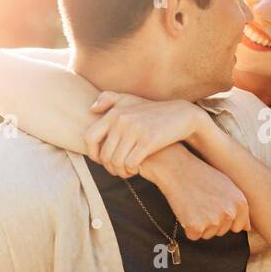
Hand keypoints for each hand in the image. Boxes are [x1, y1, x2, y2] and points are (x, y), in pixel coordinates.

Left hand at [85, 93, 205, 178]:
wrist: (181, 115)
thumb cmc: (152, 112)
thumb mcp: (130, 100)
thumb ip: (109, 99)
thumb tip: (91, 108)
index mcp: (114, 113)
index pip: (89, 137)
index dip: (92, 154)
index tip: (101, 161)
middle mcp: (121, 120)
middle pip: (104, 155)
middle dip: (109, 167)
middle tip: (118, 170)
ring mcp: (135, 130)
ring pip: (116, 161)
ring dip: (120, 171)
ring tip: (126, 172)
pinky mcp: (148, 141)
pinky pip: (130, 163)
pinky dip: (131, 170)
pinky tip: (136, 170)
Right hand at [140, 146, 249, 239]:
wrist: (178, 168)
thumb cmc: (202, 176)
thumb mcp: (227, 186)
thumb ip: (239, 208)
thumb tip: (247, 229)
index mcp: (240, 203)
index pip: (238, 227)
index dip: (225, 219)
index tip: (215, 207)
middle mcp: (230, 213)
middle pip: (222, 232)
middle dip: (211, 222)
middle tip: (201, 202)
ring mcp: (214, 220)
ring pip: (208, 235)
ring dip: (200, 224)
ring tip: (194, 204)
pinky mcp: (196, 226)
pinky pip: (193, 236)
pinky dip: (188, 227)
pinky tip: (186, 210)